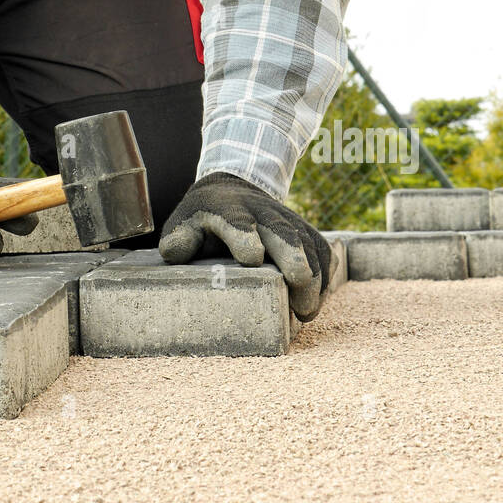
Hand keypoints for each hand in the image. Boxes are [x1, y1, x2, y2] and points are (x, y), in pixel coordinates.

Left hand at [159, 171, 332, 320]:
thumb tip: (178, 253)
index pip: (237, 220)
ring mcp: (287, 219)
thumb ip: (178, 240)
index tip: (251, 258)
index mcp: (227, 210)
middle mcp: (262, 212)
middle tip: (298, 289)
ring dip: (313, 276)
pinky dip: (325, 275)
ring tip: (307, 311)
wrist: (232, 191)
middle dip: (293, 258)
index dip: (244, 237)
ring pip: (308, 243)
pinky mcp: (304, 231)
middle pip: (282, 231)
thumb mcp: (183, 224)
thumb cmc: (204, 220)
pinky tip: (318, 301)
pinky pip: (322, 250)